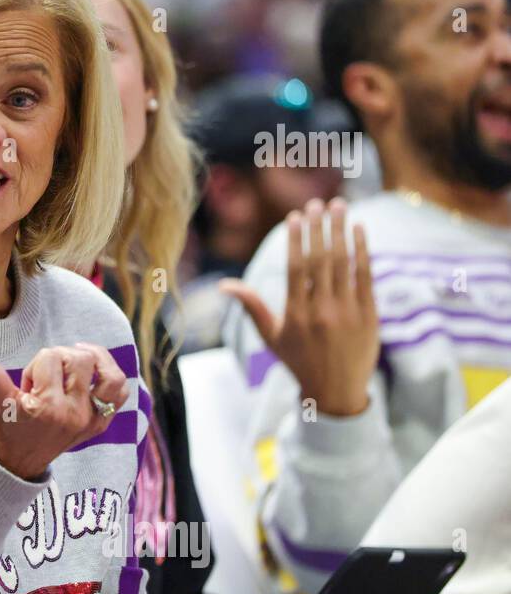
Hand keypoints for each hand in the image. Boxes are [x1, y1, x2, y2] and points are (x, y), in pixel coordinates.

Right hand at [0, 343, 128, 480]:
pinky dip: (110, 379)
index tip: (27, 385)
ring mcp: (91, 419)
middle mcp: (74, 413)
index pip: (50, 358)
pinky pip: (119, 395)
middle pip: (80, 360)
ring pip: (110, 375)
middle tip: (46, 376)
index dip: (35, 364)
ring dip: (95, 359)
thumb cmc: (6, 430)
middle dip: (60, 358)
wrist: (18, 463)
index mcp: (48, 406)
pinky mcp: (99, 424)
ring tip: (79, 357)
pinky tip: (95, 373)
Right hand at [220, 197, 378, 416]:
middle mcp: (321, 311)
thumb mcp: (271, 336)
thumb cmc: (298, 361)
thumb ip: (251, 306)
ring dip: (341, 230)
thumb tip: (224, 285)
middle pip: (320, 260)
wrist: (336, 391)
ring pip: (343, 263)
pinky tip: (359, 229)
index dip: (295, 239)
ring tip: (339, 205)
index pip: (295, 268)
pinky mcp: (369, 314)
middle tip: (318, 202)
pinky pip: (365, 276)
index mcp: (295, 314)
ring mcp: (347, 312)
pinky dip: (362, 250)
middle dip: (319, 227)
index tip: (295, 216)